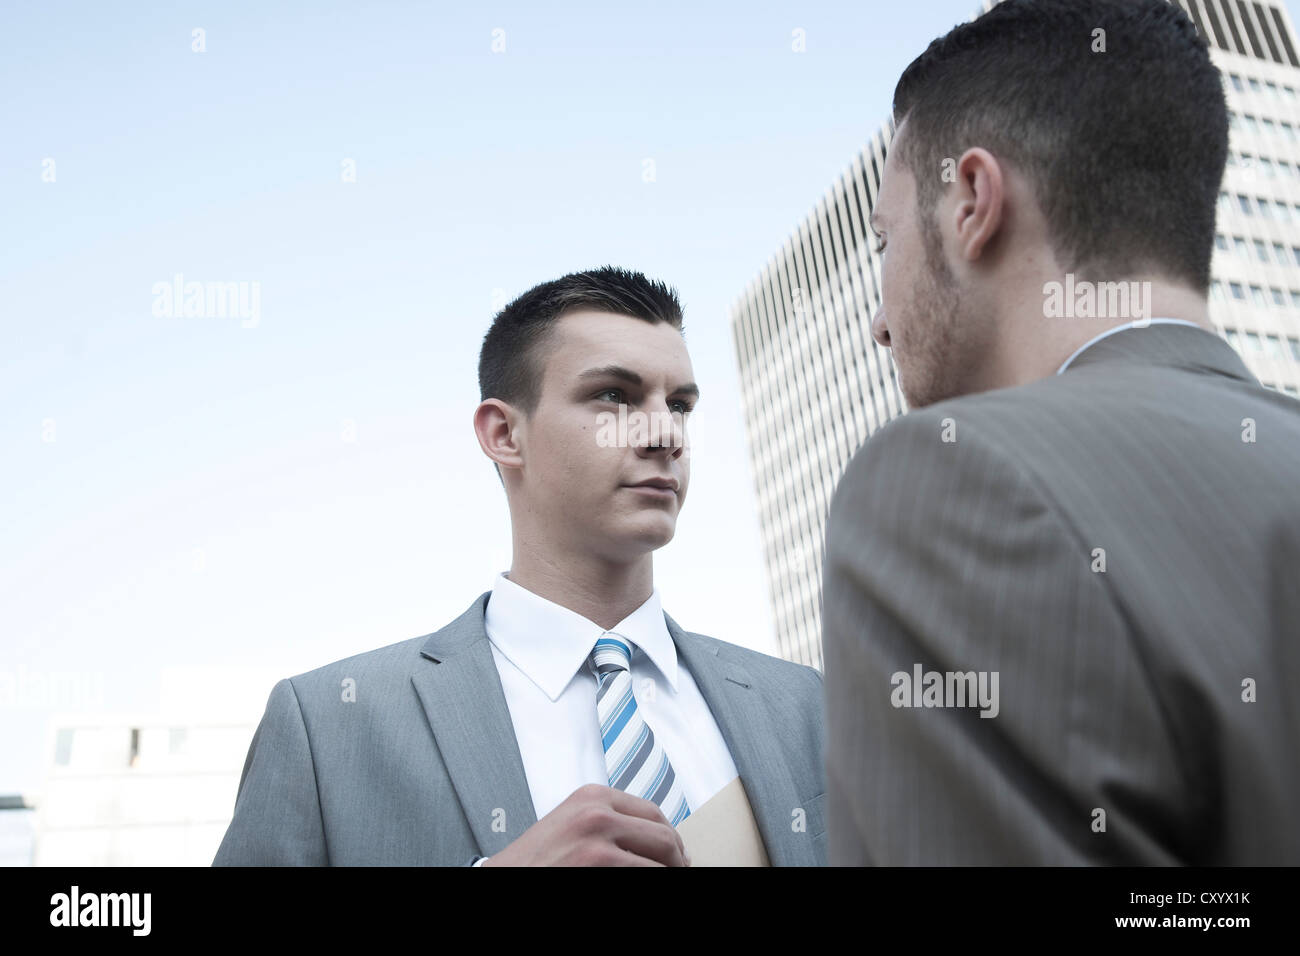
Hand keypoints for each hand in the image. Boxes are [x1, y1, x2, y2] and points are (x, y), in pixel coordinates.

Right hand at [481, 783, 690, 866]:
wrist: (503, 879)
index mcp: (592, 797)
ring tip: (664, 882)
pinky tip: (641, 887)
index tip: (677, 857)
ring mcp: (598, 839)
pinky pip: (646, 876)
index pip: (653, 813)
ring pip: (662, 862)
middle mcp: (597, 812)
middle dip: (676, 862)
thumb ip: (608, 824)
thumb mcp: (570, 827)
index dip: (671, 840)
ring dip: (667, 875)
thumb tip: (656, 842)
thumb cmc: (533, 864)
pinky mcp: (599, 864)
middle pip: (665, 836)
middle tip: (679, 874)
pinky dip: (651, 883)